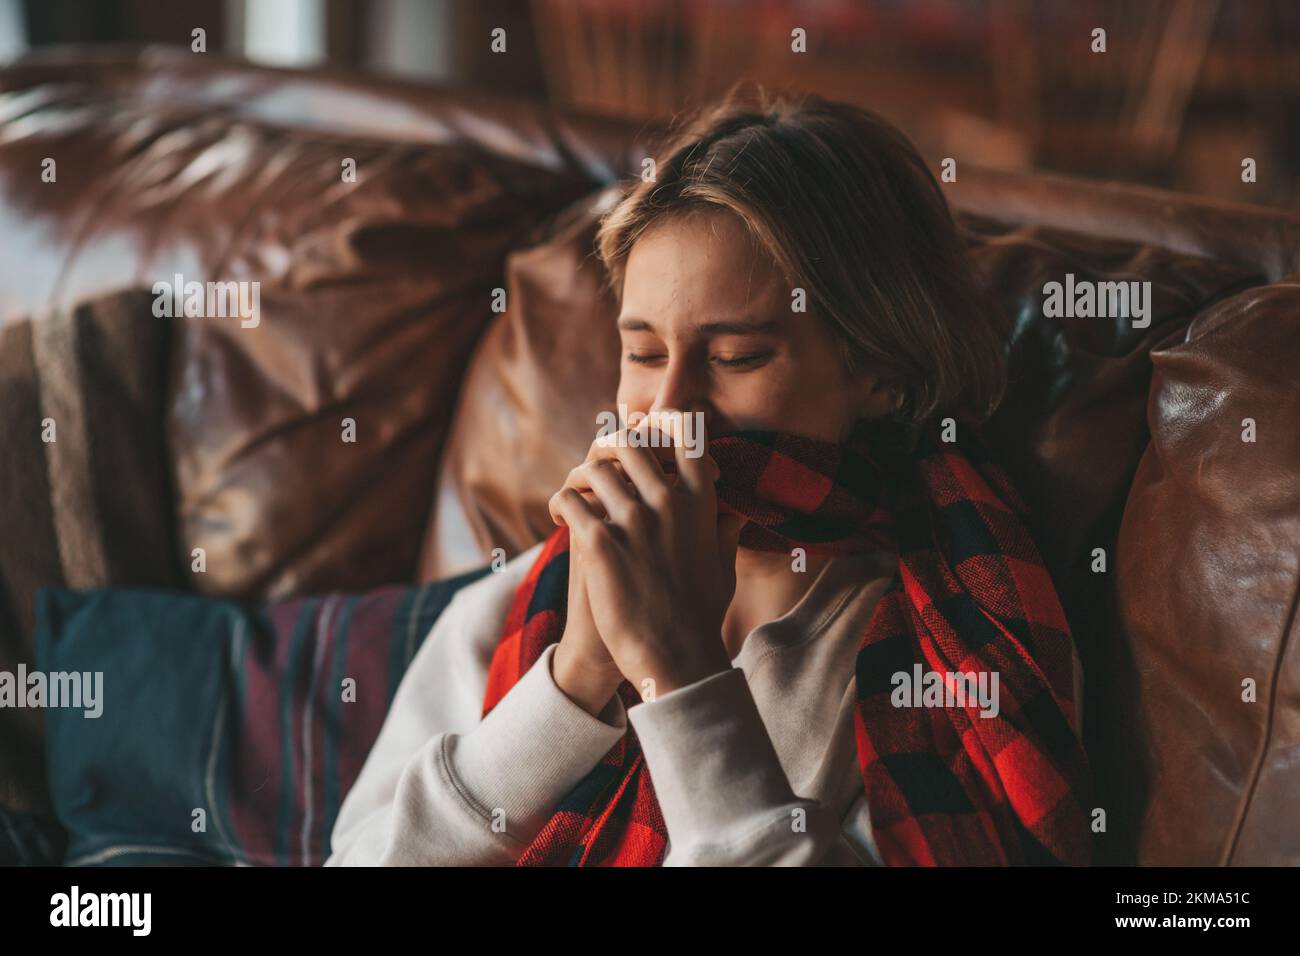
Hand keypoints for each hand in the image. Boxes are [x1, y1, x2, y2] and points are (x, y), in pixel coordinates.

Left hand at [549, 411, 744, 696]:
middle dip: (607, 447)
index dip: (661, 424)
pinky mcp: (601, 543)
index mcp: (702, 503)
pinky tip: (560, 520)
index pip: (687, 435)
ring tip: (572, 497)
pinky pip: (570, 499)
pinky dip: (560, 503)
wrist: (675, 659)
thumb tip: (735, 518)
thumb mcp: (722, 570)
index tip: (643, 433)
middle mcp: (669, 502)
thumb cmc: (699, 619)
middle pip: (631, 441)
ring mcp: (635, 521)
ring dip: (578, 477)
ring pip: (593, 467)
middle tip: (594, 465)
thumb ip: (725, 536)